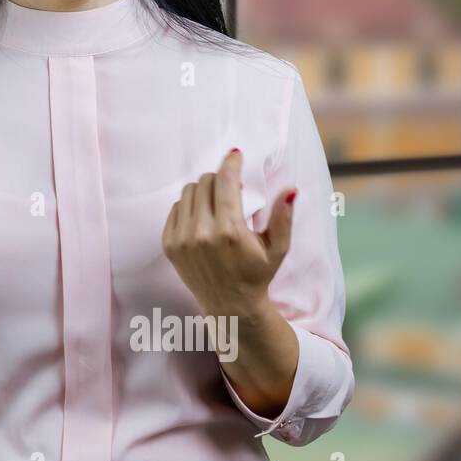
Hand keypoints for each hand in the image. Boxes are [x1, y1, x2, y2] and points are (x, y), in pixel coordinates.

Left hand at [161, 148, 296, 317]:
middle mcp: (202, 233)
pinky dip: (190, 206)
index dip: (231, 163)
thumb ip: (283, 217)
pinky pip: (176, 208)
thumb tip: (290, 188)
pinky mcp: (169, 244)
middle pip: (205, 182)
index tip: (235, 154)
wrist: (229, 306)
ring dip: (204, 190)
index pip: (225, 181)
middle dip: (220, 179)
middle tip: (231, 189)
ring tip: (218, 203)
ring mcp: (181, 239)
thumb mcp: (278, 248)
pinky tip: (204, 218)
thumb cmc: (257, 273)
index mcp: (230, 231)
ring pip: (188, 192)